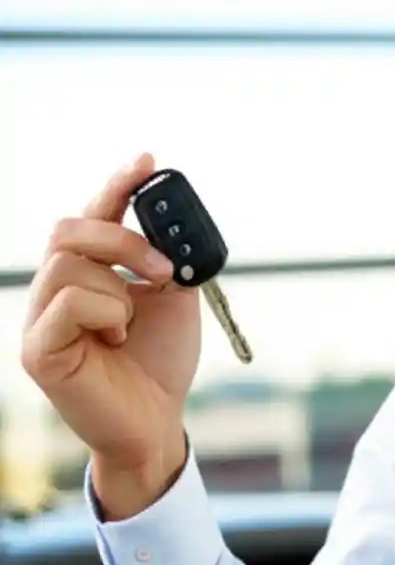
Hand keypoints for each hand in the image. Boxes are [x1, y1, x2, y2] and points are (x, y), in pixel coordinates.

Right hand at [20, 153, 201, 518]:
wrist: (159, 418)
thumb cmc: (160, 359)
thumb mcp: (173, 297)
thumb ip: (164, 256)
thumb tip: (164, 217)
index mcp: (88, 272)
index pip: (93, 215)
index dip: (116, 184)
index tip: (146, 160)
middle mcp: (56, 289)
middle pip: (70, 229)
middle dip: (122, 239)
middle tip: (160, 270)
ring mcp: (41, 318)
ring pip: (71, 264)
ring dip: (120, 288)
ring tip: (133, 321)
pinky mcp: (38, 349)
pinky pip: (70, 302)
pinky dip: (108, 314)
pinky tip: (116, 339)